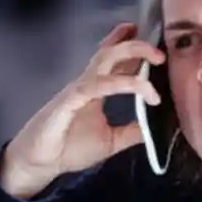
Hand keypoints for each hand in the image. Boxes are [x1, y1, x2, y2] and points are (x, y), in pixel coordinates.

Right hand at [0, 23, 164, 198]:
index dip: (131, 46)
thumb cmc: (69, 148)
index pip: (115, 62)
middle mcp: (88, 84)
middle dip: (136, 45)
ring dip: (131, 55)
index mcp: (97, 90)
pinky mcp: (69, 100)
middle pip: (111, 53)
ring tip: (155, 59)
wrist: (40, 163)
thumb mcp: (111, 141)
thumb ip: (132, 131)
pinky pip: (95, 85)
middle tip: (160, 50)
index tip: (152, 38)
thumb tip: (156, 125)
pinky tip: (137, 85)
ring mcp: (78, 90)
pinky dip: (118, 83)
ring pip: (104, 61)